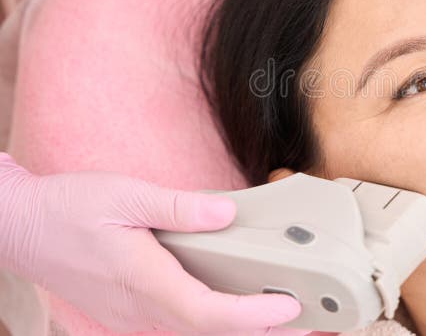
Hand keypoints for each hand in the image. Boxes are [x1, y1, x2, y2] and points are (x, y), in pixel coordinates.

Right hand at [0, 152, 306, 334]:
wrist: (22, 228)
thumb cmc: (68, 209)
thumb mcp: (125, 196)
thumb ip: (179, 207)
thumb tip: (226, 214)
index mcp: (144, 280)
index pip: (208, 312)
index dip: (252, 316)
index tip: (288, 308)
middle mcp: (141, 308)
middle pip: (209, 332)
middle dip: (259, 331)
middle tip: (305, 320)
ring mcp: (133, 315)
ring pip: (194, 333)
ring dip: (238, 329)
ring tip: (280, 315)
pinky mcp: (128, 311)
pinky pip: (177, 325)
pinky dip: (212, 322)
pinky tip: (233, 307)